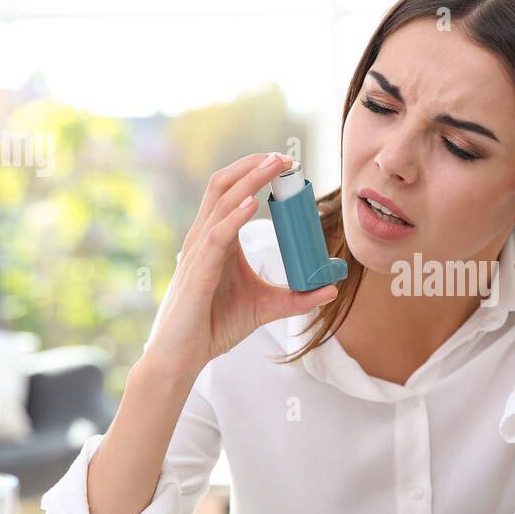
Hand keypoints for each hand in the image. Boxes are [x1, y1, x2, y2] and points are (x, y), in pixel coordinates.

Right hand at [143, 152, 336, 379]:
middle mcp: (204, 238)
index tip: (287, 166)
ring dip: (249, 180)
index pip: (232, 194)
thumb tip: (330, 289)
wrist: (184, 356)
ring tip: (275, 164)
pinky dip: (234, 216)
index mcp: (217, 240)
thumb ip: (296, 298)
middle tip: (285, 157)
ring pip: (220, 202)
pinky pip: (215, 236)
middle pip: (223, 186)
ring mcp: (198, 252)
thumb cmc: (214, 327)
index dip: (255, 174)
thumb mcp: (265, 308)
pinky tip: (252, 204)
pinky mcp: (197, 271)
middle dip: (253, 166)